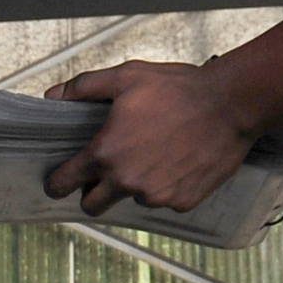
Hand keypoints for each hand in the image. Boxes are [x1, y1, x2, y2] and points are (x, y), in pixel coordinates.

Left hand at [47, 58, 260, 215]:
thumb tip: (52, 96)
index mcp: (106, 154)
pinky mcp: (183, 202)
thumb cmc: (178, 88)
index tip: (58, 182)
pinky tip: (179, 160)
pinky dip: (167, 186)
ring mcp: (156, 196)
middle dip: (93, 193)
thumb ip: (83, 88)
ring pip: (133, 199)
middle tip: (104, 175)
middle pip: (93, 205)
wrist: (231, 104)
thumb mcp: (126, 77)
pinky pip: (165, 200)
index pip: (64, 182)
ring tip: (155, 153)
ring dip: (136, 184)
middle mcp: (127, 181)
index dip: (57, 182)